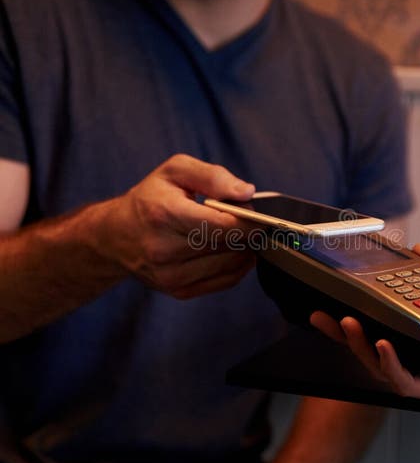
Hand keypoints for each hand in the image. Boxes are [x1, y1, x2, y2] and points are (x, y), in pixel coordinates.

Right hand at [96, 154, 256, 297]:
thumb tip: (246, 193)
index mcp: (163, 214)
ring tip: (241, 233)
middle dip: (249, 232)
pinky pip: (225, 281)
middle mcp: (163, 249)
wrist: (116, 236)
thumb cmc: (150, 198)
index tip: (259, 213)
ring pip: (231, 265)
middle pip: (229, 246)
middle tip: (251, 219)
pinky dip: (238, 265)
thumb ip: (213, 176)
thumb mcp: (175, 171)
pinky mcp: (178, 291)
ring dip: (245, 250)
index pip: (222, 225)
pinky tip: (235, 250)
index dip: (249, 220)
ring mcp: (170, 275)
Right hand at [310, 243, 419, 406]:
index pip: (377, 328)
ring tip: (350, 326)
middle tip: (324, 317)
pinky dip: (390, 365)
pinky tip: (382, 346)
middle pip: (369, 350)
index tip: (329, 303)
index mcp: (419, 338)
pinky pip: (405, 382)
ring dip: (361, 347)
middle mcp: (418, 359)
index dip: (351, 320)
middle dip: (342, 336)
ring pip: (381, 367)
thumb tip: (418, 249)